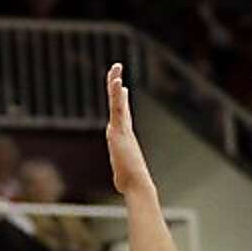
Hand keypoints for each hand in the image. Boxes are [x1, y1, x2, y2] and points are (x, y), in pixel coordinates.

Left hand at [105, 62, 152, 196]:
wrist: (136, 184)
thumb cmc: (130, 183)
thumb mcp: (121, 175)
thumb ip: (121, 172)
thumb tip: (123, 184)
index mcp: (123, 137)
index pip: (121, 114)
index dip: (120, 100)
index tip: (121, 87)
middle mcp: (123, 129)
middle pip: (118, 102)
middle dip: (116, 85)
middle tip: (117, 68)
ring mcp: (121, 128)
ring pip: (117, 100)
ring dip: (115, 82)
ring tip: (116, 67)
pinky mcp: (119, 130)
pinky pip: (117, 107)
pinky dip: (116, 93)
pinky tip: (116, 80)